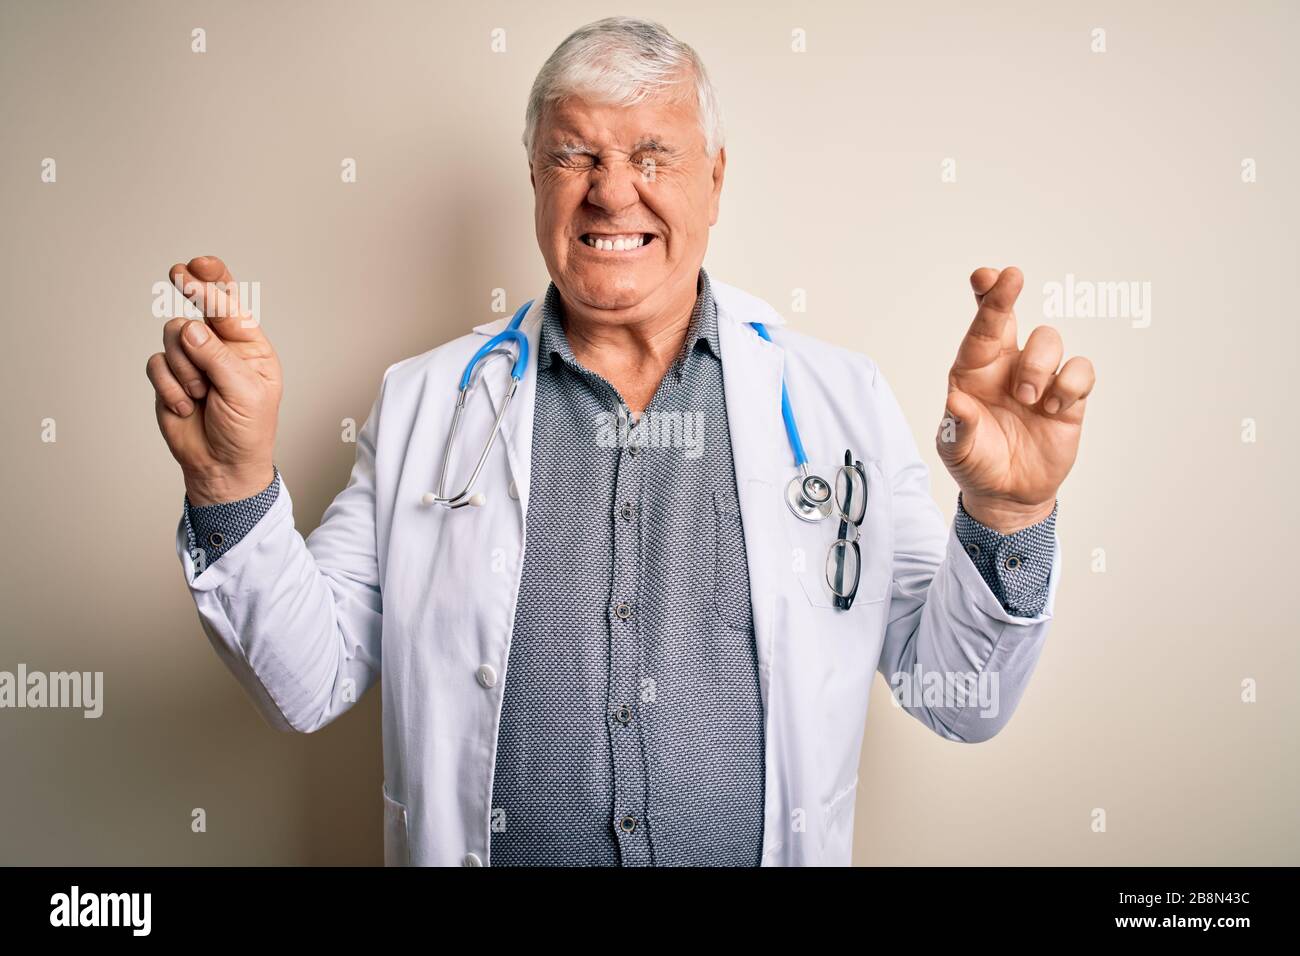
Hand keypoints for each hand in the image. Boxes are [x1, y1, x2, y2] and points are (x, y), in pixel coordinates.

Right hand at [146, 256, 281, 504]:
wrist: (221, 465)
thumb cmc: (246, 430)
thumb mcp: (244, 392)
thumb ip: (217, 358)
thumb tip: (191, 328)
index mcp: (250, 346)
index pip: (231, 306)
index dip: (214, 283)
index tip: (196, 268)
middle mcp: (221, 347)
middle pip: (200, 306)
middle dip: (191, 288)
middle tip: (178, 273)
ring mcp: (193, 359)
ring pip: (174, 336)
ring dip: (185, 367)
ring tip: (201, 395)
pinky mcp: (169, 376)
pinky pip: (156, 363)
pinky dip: (170, 386)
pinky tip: (186, 406)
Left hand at [936, 266, 1094, 532]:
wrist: (1008, 494)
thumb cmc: (976, 463)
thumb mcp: (956, 450)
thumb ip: (957, 426)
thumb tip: (957, 402)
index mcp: (973, 372)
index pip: (978, 329)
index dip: (984, 299)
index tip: (986, 275)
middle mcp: (1005, 366)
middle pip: (1010, 317)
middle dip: (1008, 294)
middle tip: (1012, 278)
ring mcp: (1039, 378)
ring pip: (1049, 340)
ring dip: (1039, 365)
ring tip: (1027, 398)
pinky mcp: (1069, 397)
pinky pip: (1080, 370)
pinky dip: (1070, 385)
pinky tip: (1054, 410)